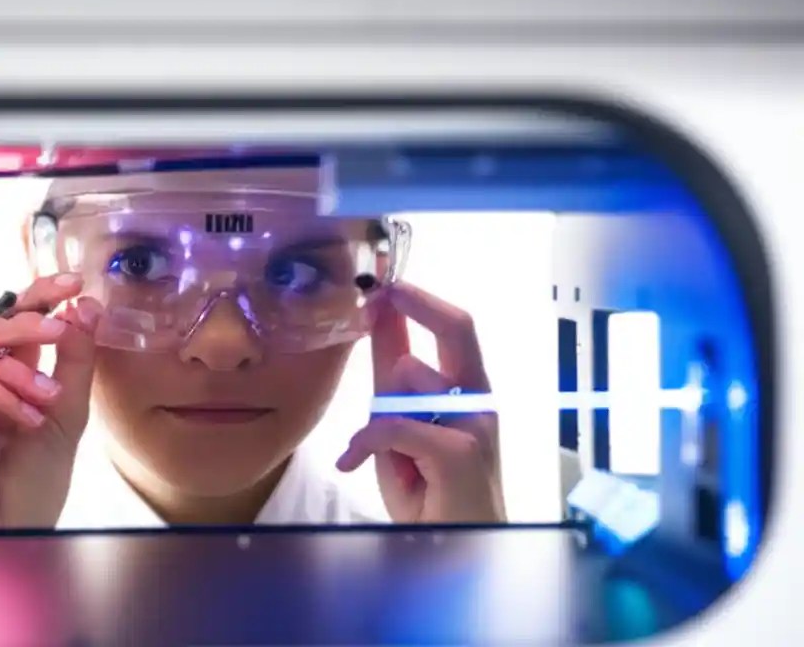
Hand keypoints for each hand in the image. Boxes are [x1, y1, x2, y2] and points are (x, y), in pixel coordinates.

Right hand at [0, 273, 102, 528]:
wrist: (7, 542)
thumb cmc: (32, 490)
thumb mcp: (67, 420)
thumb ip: (74, 365)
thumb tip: (83, 306)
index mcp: (12, 379)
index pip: (19, 323)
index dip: (41, 294)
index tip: (72, 282)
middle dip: (28, 321)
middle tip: (58, 331)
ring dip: (17, 368)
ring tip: (44, 400)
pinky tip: (23, 418)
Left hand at [336, 282, 505, 523]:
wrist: (453, 551)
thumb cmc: (431, 495)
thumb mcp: (400, 432)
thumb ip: (392, 387)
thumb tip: (379, 338)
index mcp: (466, 393)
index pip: (448, 331)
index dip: (416, 301)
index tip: (384, 279)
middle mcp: (477, 400)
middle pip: (458, 328)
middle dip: (418, 303)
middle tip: (383, 292)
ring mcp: (474, 424)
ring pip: (409, 379)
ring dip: (378, 412)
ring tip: (379, 454)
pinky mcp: (461, 452)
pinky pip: (395, 424)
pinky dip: (366, 443)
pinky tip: (352, 462)